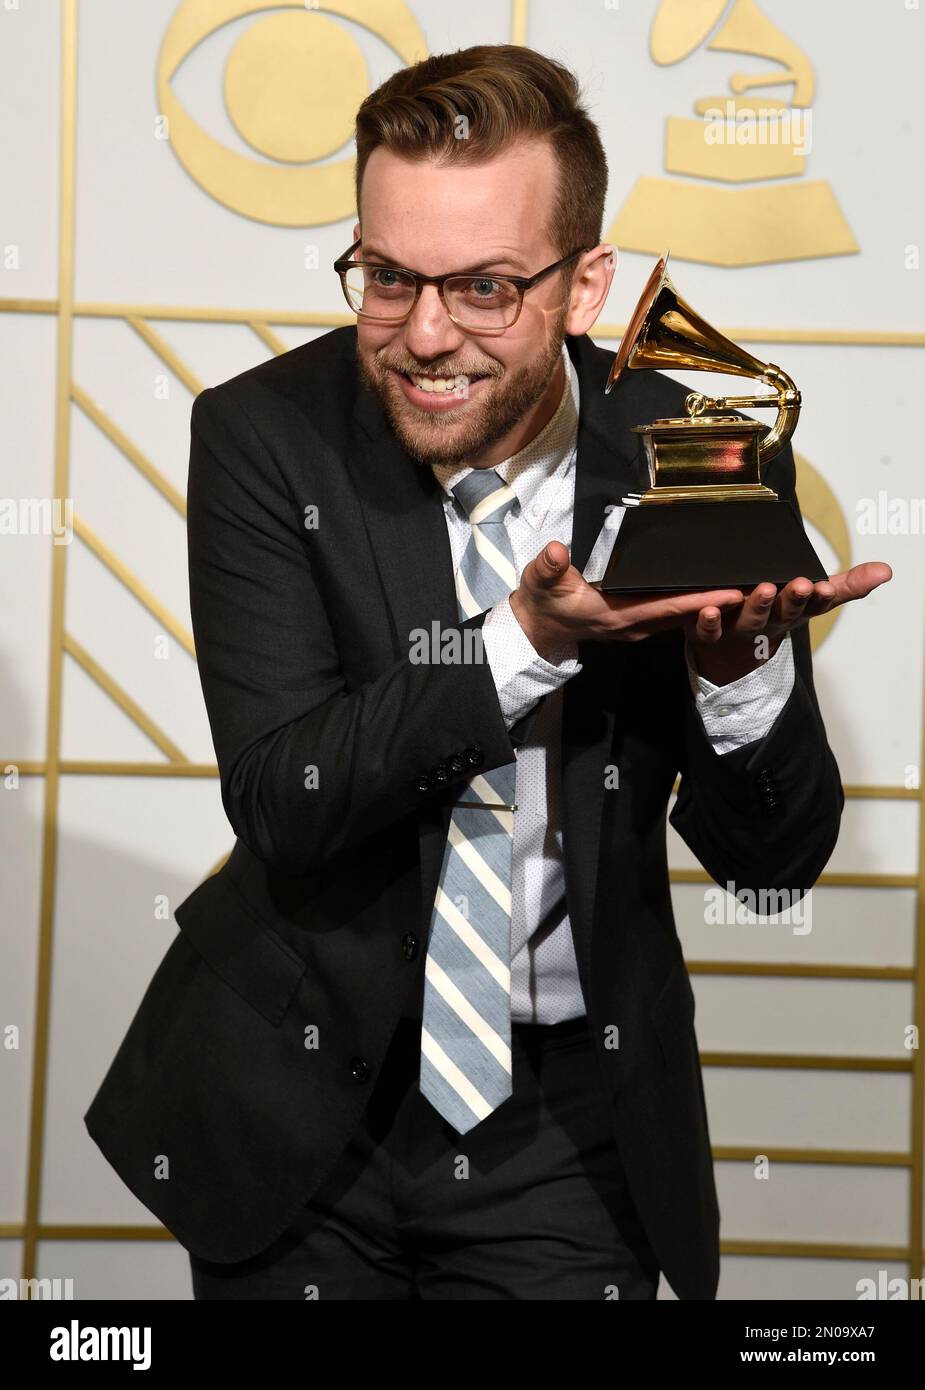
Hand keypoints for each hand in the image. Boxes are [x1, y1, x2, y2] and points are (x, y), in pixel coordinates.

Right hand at [508, 540, 749, 658]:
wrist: (540, 626)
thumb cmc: (543, 601)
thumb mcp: (539, 581)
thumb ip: (548, 566)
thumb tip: (556, 550)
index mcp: (617, 614)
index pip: (667, 606)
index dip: (700, 601)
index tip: (732, 593)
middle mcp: (635, 624)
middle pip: (687, 614)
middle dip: (721, 603)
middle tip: (759, 587)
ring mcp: (639, 625)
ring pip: (684, 616)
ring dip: (714, 606)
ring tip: (749, 587)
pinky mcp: (640, 621)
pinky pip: (676, 614)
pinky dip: (699, 605)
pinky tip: (717, 591)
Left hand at [684, 562, 892, 683]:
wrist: (729, 654)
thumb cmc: (773, 616)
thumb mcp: (810, 600)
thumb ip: (845, 585)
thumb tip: (886, 571)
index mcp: (794, 612)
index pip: (814, 604)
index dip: (820, 596)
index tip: (824, 585)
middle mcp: (769, 622)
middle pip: (784, 611)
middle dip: (794, 599)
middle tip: (803, 584)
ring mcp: (740, 629)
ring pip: (750, 618)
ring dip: (758, 605)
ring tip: (764, 590)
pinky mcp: (710, 634)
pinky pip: (709, 631)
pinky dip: (709, 622)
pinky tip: (708, 609)